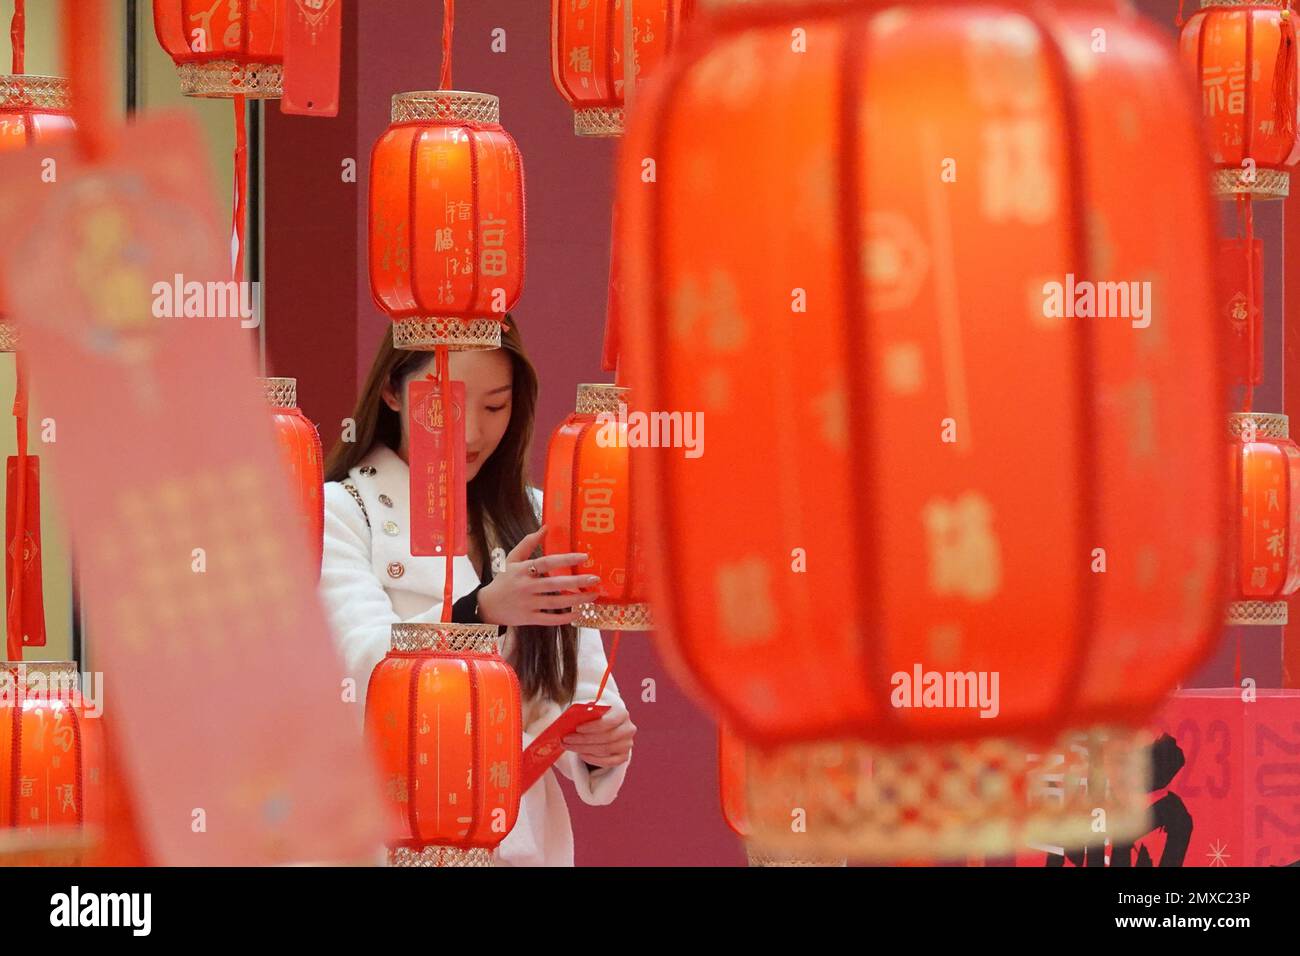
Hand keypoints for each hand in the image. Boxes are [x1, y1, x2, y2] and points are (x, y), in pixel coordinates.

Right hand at [475, 525, 599, 627]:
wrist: (487, 606)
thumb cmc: (503, 579)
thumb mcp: (512, 559)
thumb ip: (528, 543)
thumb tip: (545, 527)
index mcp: (523, 570)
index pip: (547, 562)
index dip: (566, 559)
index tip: (584, 557)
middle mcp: (526, 587)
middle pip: (555, 584)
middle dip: (577, 581)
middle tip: (595, 579)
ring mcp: (528, 604)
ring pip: (556, 602)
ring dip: (577, 600)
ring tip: (593, 595)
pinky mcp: (529, 619)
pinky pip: (550, 619)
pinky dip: (565, 618)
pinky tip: (578, 613)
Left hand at [562, 705, 634, 768]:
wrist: (607, 728)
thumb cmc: (597, 718)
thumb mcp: (593, 712)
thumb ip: (586, 714)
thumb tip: (571, 721)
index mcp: (622, 714)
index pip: (609, 721)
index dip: (593, 726)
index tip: (577, 728)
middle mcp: (628, 729)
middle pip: (606, 737)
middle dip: (584, 739)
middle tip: (567, 739)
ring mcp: (627, 745)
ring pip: (605, 749)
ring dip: (584, 749)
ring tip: (570, 746)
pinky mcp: (623, 757)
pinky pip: (607, 762)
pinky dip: (592, 759)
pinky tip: (581, 755)